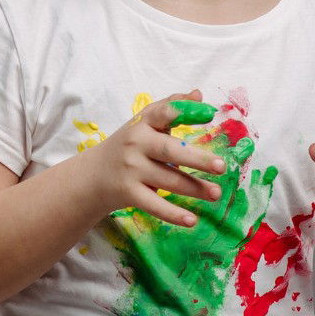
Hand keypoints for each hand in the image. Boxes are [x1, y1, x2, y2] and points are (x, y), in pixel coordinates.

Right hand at [69, 92, 228, 229]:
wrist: (92, 176)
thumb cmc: (128, 145)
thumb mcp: (144, 123)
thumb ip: (171, 107)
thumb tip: (199, 94)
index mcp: (142, 123)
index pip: (162, 112)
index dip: (184, 112)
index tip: (209, 115)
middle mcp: (136, 144)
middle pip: (170, 150)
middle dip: (197, 159)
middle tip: (221, 166)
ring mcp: (132, 169)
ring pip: (169, 180)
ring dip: (195, 188)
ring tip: (216, 193)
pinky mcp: (129, 193)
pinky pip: (155, 205)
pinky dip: (173, 214)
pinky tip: (192, 220)